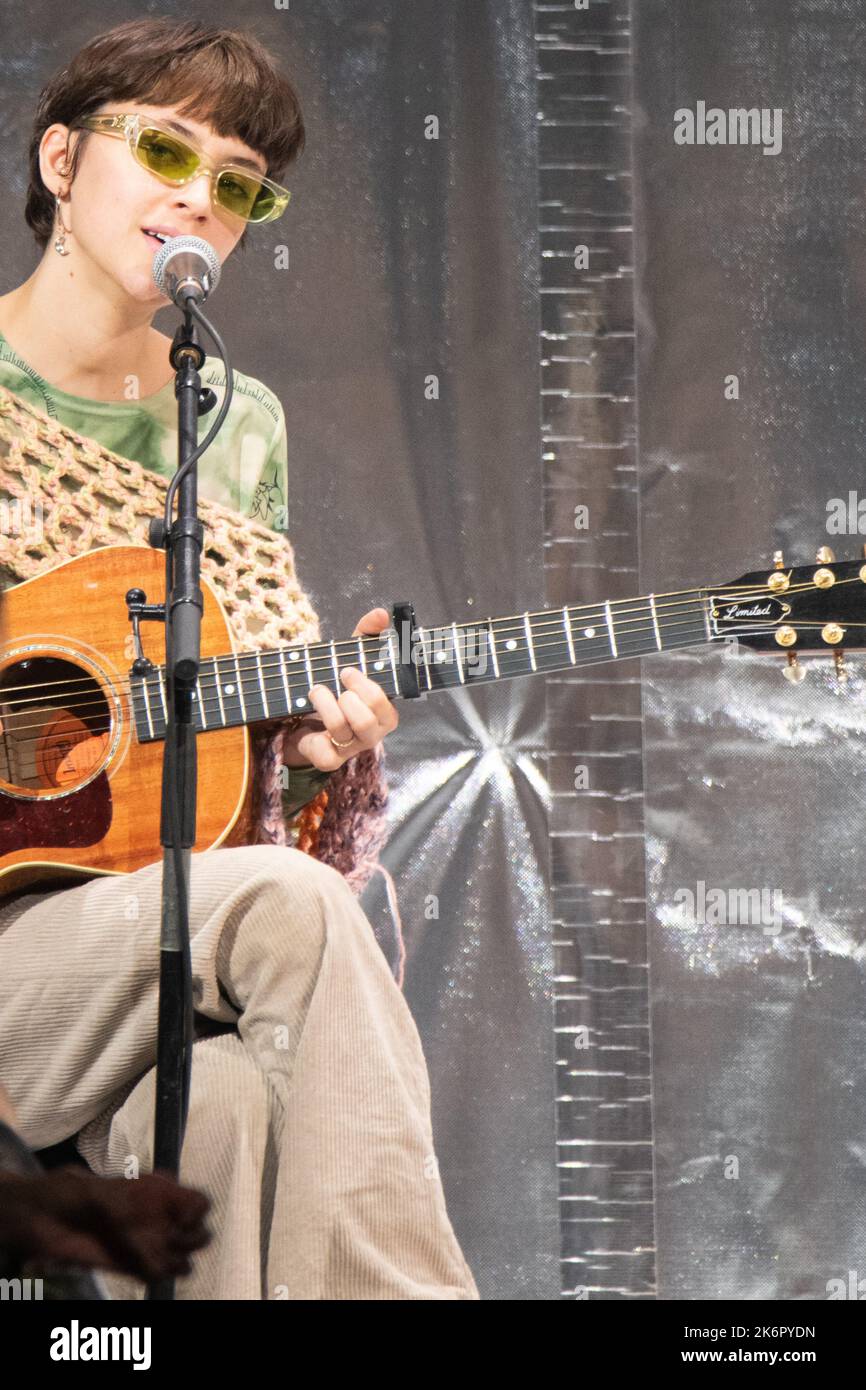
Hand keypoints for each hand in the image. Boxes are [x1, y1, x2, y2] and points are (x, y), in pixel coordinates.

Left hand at [0, 1167, 210, 1281]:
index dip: (196, 1212)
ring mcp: (144, 1244)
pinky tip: (141, 1268)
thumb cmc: (67, 1193)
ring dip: (176, 1261)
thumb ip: (123, 1211)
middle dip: (192, 1240)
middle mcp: (155, 1217)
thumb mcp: (96, 1192)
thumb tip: (147, 1235)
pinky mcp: (128, 1267)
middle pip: (198, 1234)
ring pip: (182, 1259)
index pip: (198, 1202)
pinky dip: (155, 1274)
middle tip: (168, 1240)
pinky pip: (156, 1275)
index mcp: (154, 1191)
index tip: (180, 1219)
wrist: (37, 1218)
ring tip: (152, 1256)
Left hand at [282, 607, 398, 771]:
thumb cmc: (337, 686)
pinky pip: (325, 754)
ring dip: (325, 704)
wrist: (305, 717)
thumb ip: (367, 634)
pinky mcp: (329, 760)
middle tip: (336, 678)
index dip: (367, 689)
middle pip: (367, 722)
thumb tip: (381, 613)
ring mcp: (350, 748)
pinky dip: (313, 734)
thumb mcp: (351, 657)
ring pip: (342, 730)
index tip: (347, 670)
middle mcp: (371, 734)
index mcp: (383, 712)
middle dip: (349, 696)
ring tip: (316, 690)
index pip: (385, 707)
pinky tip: (307, 717)